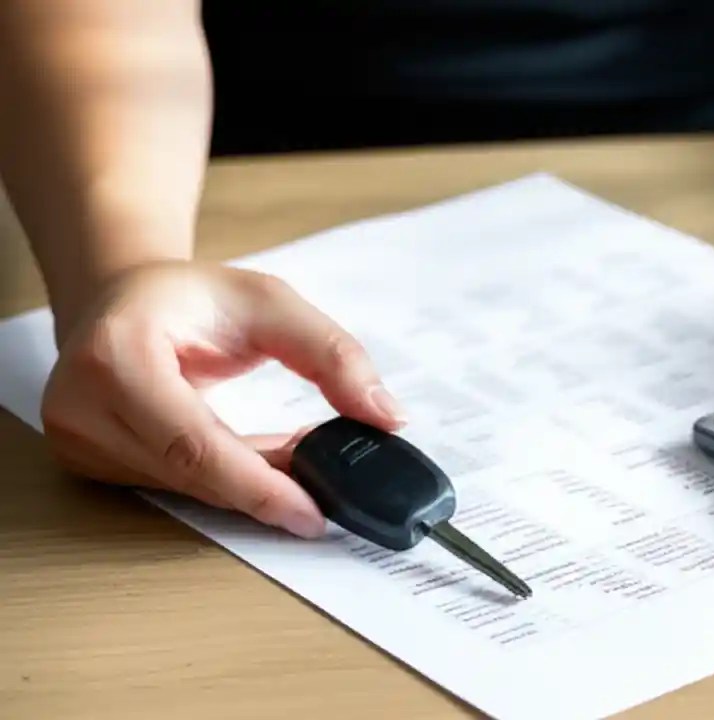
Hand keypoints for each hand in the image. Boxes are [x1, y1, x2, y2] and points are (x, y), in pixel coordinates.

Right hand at [40, 261, 406, 536]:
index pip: (194, 444)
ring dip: (250, 482)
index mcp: (116, 355)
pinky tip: (259, 458)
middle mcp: (82, 405)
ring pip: (186, 488)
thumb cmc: (190, 297)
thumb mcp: (271, 303)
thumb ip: (333, 355)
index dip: (258, 486)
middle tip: (327, 488)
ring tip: (299, 453)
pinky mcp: (86, 461)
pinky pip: (173, 484)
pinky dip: (225, 477)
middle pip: (191, 475)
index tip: (313, 514)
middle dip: (266, 487)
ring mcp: (77, 439)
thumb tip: (386, 417)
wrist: (119, 297)